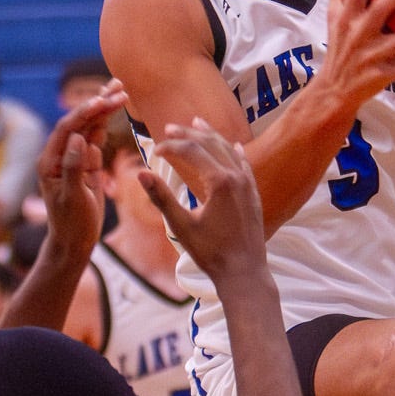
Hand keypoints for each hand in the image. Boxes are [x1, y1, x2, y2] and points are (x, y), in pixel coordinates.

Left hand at [34, 81, 128, 258]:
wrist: (74, 241)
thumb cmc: (70, 222)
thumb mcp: (72, 197)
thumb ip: (74, 166)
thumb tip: (79, 137)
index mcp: (50, 160)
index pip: (68, 128)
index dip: (86, 112)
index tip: (105, 100)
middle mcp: (61, 154)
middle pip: (79, 122)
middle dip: (99, 103)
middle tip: (119, 86)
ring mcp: (74, 158)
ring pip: (90, 128)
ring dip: (104, 109)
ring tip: (120, 90)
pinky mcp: (87, 165)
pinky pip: (97, 140)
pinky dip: (106, 124)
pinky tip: (114, 109)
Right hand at [145, 121, 267, 279]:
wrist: (244, 272)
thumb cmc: (211, 252)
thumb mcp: (181, 226)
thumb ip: (161, 197)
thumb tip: (140, 173)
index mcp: (219, 181)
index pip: (191, 151)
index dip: (171, 146)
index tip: (154, 150)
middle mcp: (236, 177)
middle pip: (210, 144)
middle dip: (188, 134)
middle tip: (170, 127)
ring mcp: (248, 184)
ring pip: (228, 150)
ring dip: (211, 136)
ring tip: (197, 123)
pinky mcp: (254, 194)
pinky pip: (244, 164)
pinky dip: (235, 152)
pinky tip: (234, 146)